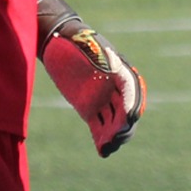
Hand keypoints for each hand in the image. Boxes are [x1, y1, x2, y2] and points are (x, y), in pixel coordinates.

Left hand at [36, 0, 145, 156]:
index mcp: (120, 72)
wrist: (58, 42)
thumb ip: (100, 55)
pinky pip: (99, 127)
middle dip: (124, 126)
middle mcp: (115, 89)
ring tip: (108, 147)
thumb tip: (114, 65)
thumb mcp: (89, 44)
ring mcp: (103, 100)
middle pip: (126, 111)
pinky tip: (102, 151)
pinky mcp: (89, 109)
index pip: (131, 92)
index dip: (132, 106)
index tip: (129, 118)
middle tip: (116, 137)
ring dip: (114, 136)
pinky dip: (102, 139)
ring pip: (114, 123)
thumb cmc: (75, 39)